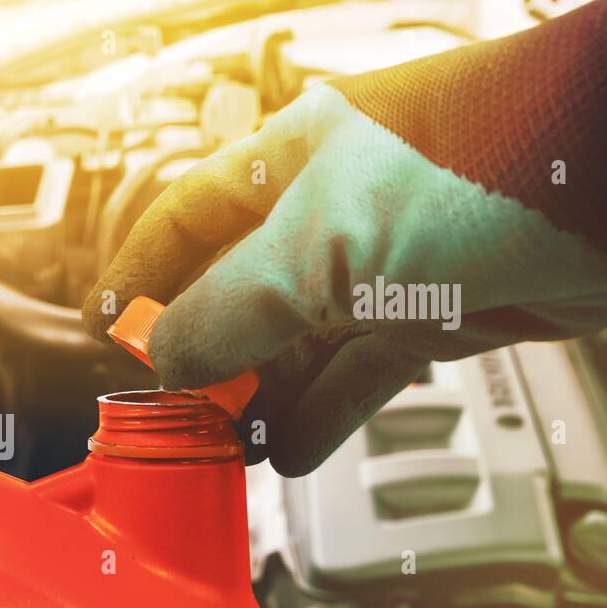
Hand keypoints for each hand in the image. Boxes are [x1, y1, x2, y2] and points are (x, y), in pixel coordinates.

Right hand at [84, 0, 606, 474]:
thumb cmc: (494, 167)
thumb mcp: (320, 247)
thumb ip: (228, 308)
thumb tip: (165, 360)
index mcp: (291, 158)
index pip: (184, 219)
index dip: (141, 280)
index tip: (112, 343)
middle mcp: (335, 205)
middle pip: (239, 290)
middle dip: (205, 357)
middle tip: (178, 418)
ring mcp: (391, 259)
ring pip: (299, 340)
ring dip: (262, 398)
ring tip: (230, 449)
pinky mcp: (445, 308)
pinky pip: (362, 369)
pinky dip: (326, 412)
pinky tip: (295, 449)